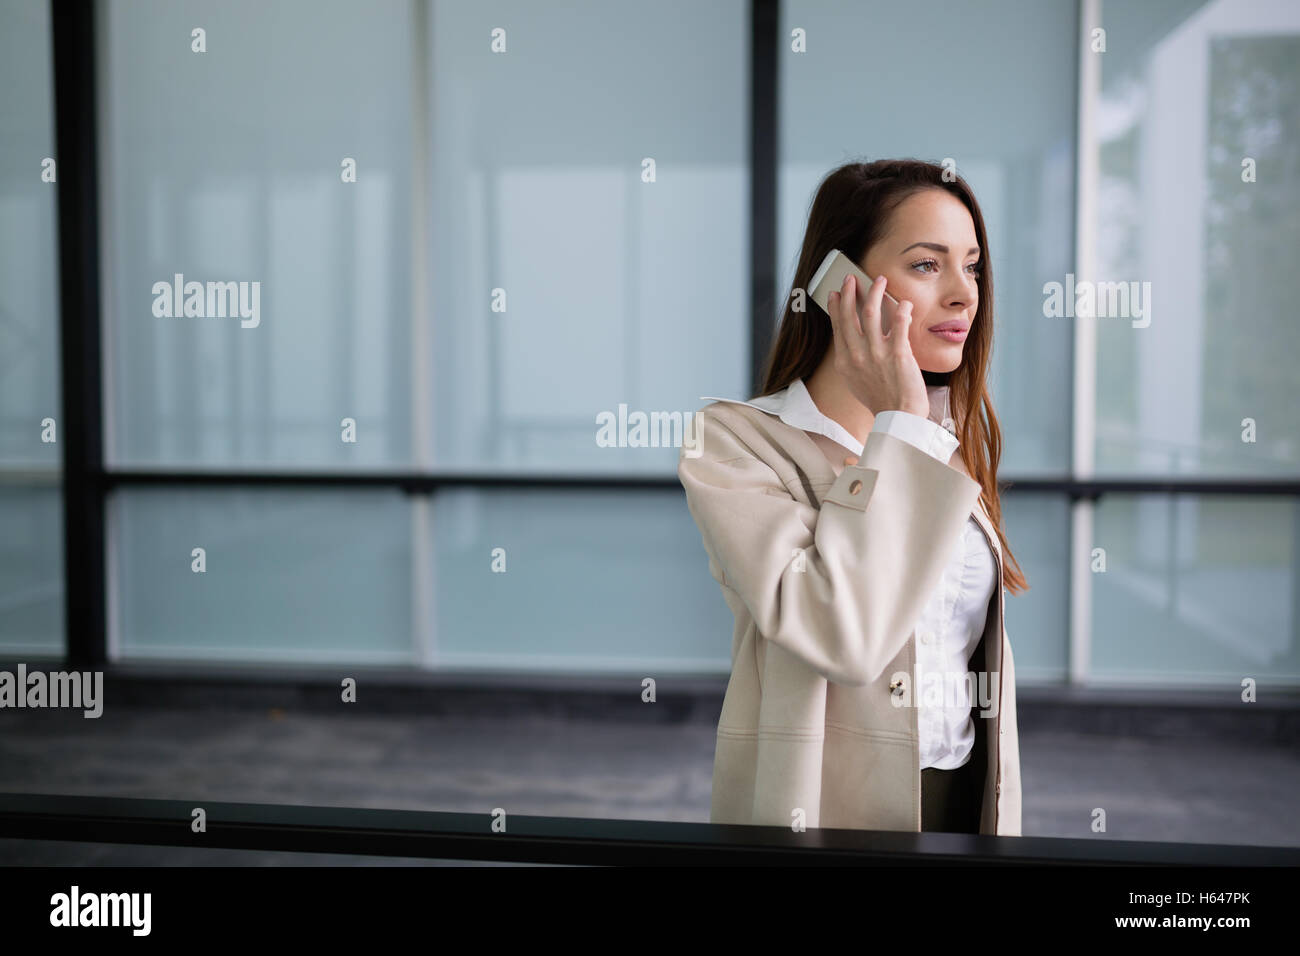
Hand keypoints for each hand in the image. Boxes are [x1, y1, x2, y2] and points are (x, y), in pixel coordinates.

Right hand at [827, 272, 928, 417]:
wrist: (899, 416)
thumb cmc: (880, 400)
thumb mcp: (856, 380)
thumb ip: (852, 359)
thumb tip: (854, 339)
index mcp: (844, 362)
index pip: (837, 327)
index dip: (836, 307)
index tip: (837, 293)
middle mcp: (857, 355)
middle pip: (850, 315)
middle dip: (850, 292)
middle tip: (852, 278)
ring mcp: (877, 354)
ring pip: (871, 312)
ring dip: (875, 291)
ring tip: (880, 280)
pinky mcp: (898, 354)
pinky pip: (899, 323)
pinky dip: (902, 308)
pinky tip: (905, 302)